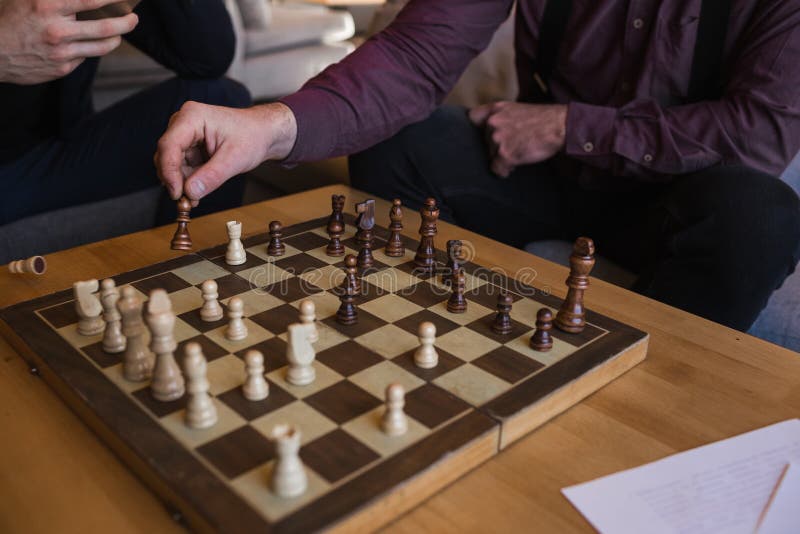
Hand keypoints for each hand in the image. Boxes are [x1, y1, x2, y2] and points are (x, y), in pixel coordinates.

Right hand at [0, 0, 137, 84]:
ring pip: (102, 46)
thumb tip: (86, 0)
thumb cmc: (7, 19)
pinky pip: (85, 57)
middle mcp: (58, 30)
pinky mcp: (62, 68)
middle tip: (134, 18)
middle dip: (126, 22)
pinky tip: (88, 44)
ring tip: (119, 34)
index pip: (92, 0)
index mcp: (47, 6)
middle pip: (106, 28)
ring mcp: (62, 52)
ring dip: (115, 38)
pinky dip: (89, 49)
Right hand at [155, 102, 297, 204]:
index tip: (177, 193)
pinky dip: (188, 180)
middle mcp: (183, 122)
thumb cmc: (252, 136)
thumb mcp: (235, 159)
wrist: (263, 133)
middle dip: (175, 179)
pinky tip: (197, 191)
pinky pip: (181, 166)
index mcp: (192, 117)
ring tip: (195, 197)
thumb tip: (190, 192)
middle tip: (186, 200)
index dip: (169, 171)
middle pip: (166, 155)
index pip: (169, 145)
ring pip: (172, 163)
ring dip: (182, 182)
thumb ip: (212, 176)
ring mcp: (185, 134)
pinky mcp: (189, 146)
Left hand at [469, 102, 566, 176]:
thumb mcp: (517, 109)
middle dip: (496, 147)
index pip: (472, 118)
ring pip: (491, 156)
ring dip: (502, 158)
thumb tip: (489, 131)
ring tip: (518, 153)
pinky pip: (497, 169)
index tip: (482, 135)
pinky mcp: (505, 154)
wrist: (559, 126)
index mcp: (496, 109)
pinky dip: (504, 171)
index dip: (476, 128)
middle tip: (512, 147)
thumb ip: (501, 117)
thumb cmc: (543, 119)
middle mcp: (493, 123)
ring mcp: (498, 139)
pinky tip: (513, 166)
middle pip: (484, 142)